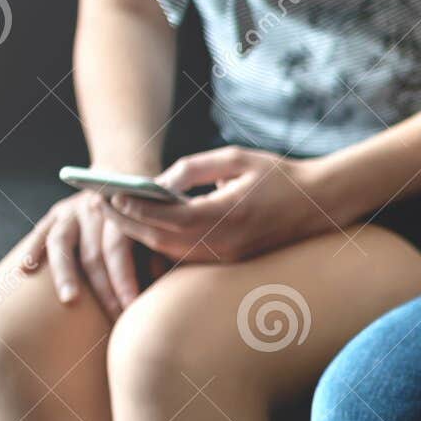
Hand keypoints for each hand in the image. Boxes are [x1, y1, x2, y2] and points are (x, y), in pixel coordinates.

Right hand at [16, 188, 154, 319]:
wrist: (125, 176)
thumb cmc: (148, 214)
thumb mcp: (159, 226)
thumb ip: (159, 252)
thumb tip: (160, 289)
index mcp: (122, 210)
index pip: (118, 249)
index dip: (124, 280)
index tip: (131, 309)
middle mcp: (94, 208)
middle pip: (93, 253)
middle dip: (104, 290)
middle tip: (114, 318)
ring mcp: (71, 210)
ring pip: (62, 243)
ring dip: (65, 274)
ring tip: (70, 301)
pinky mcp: (55, 213)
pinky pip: (40, 233)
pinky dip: (32, 251)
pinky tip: (25, 272)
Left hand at [100, 146, 340, 263]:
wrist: (320, 203)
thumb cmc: (279, 175)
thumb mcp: (235, 158)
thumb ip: (192, 169)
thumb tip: (157, 185)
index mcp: (226, 214)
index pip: (167, 217)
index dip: (134, 208)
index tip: (108, 194)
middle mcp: (226, 242)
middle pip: (162, 240)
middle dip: (127, 224)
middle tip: (100, 205)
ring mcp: (229, 257)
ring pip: (171, 253)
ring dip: (140, 236)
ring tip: (116, 216)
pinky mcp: (232, 261)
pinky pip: (187, 258)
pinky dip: (161, 245)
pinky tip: (145, 231)